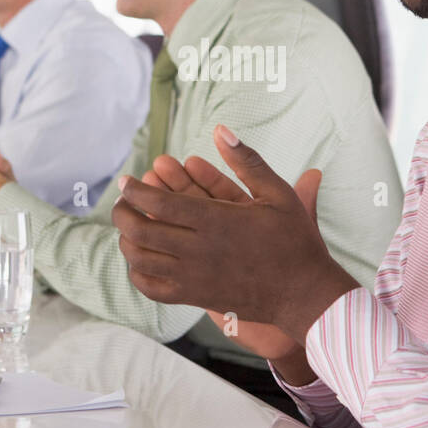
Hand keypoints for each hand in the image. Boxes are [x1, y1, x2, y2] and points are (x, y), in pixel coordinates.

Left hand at [141, 155, 303, 363]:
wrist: (304, 293)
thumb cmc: (294, 239)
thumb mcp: (277, 193)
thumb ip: (246, 161)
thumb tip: (220, 129)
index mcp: (216, 221)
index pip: (159, 203)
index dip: (135, 190)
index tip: (127, 181)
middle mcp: (199, 250)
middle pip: (140, 230)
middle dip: (123, 212)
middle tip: (123, 201)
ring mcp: (194, 277)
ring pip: (141, 260)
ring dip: (127, 240)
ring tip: (129, 226)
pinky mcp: (195, 298)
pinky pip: (153, 289)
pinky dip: (138, 273)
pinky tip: (141, 259)